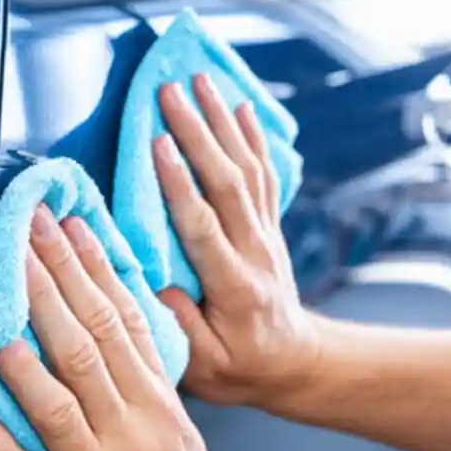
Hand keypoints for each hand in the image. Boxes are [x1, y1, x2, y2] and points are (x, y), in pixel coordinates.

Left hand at [0, 206, 243, 450]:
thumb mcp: (175, 437)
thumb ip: (140, 385)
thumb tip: (109, 326)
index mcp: (157, 409)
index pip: (123, 324)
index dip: (92, 270)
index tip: (67, 226)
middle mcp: (133, 436)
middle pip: (89, 349)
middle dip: (52, 288)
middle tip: (23, 238)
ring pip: (61, 409)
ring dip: (26, 364)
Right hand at [153, 74, 322, 408]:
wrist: (293, 363)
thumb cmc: (239, 368)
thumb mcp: (203, 367)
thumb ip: (180, 327)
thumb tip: (156, 284)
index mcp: (232, 285)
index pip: (203, 225)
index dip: (180, 184)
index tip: (157, 146)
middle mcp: (253, 251)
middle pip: (226, 182)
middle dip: (197, 133)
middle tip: (170, 94)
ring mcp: (264, 234)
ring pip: (246, 168)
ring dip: (222, 122)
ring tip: (200, 82)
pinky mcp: (268, 226)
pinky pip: (263, 173)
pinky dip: (253, 136)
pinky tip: (241, 106)